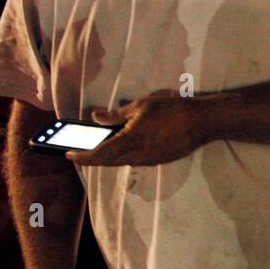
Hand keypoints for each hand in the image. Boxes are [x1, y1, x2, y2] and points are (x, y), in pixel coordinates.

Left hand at [68, 89, 207, 166]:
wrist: (201, 122)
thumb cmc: (171, 109)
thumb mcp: (141, 106)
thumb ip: (117, 115)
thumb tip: (96, 117)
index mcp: (130, 140)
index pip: (99, 154)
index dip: (82, 157)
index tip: (68, 155)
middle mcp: (137, 155)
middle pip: (108, 162)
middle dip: (92, 159)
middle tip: (80, 153)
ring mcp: (149, 160)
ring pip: (122, 162)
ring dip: (108, 158)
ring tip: (99, 148)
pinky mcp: (159, 160)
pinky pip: (135, 160)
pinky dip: (123, 156)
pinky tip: (123, 147)